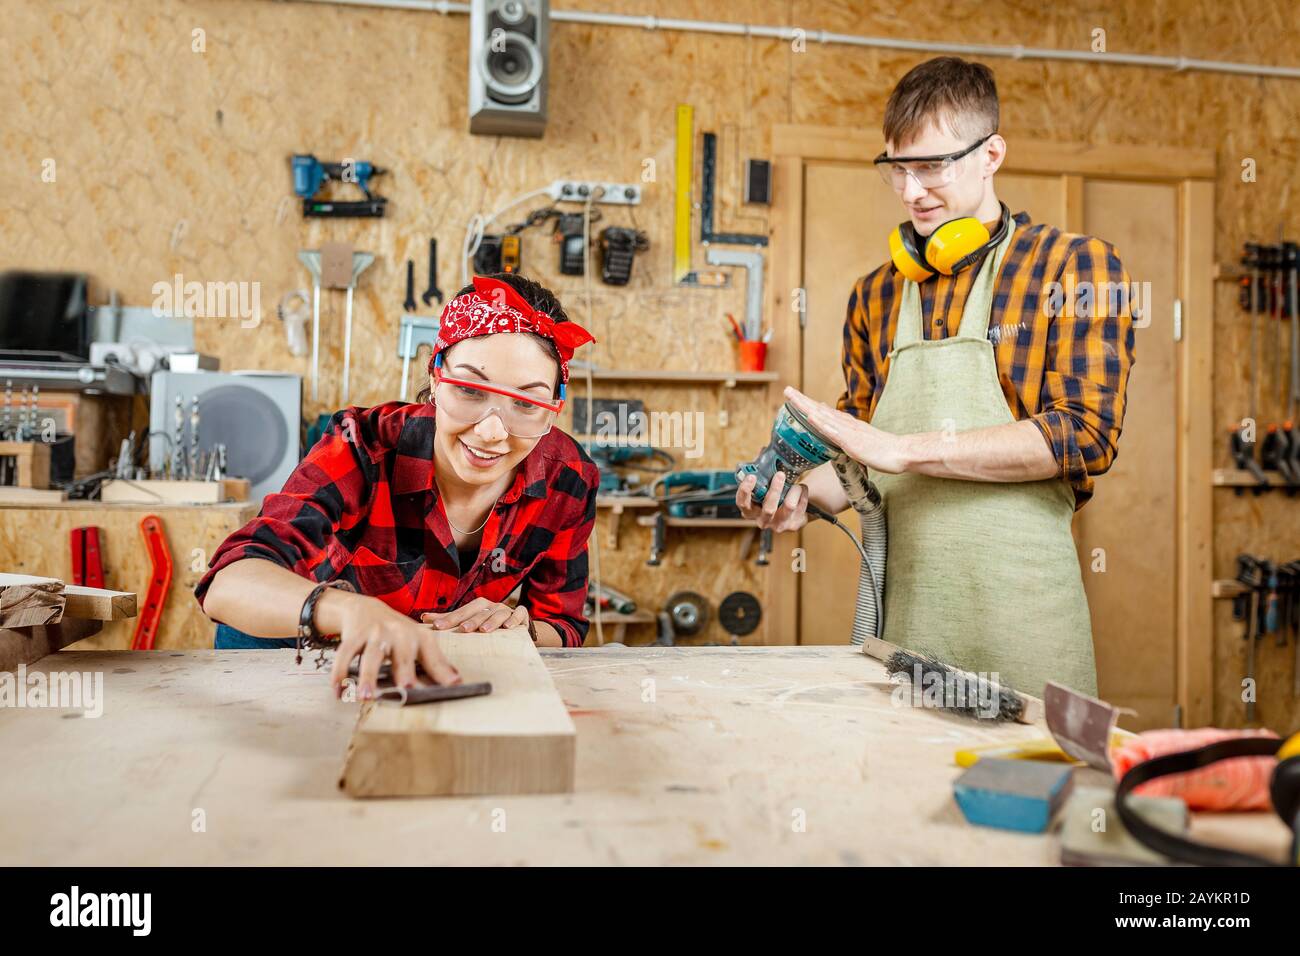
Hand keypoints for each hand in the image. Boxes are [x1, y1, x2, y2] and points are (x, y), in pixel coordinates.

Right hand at [326, 595, 460, 700]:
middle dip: (403, 670)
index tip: (454, 684)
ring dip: (367, 677)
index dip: (442, 670)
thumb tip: (456, 681)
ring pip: (371, 656)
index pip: (432, 656)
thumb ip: (435, 661)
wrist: (366, 608)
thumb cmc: (398, 632)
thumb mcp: (419, 641)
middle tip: (405, 688)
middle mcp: (399, 633)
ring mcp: (375, 633)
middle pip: (402, 654)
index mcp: (419, 637)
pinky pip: (345, 655)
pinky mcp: (354, 635)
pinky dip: (339, 674)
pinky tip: (338, 691)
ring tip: (365, 697)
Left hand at [422, 598, 529, 633]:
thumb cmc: (488, 624)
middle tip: (463, 630)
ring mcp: (506, 609)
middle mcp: (491, 606)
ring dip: (492, 621)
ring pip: (499, 613)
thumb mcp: (469, 622)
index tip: (437, 627)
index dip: (450, 618)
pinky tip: (509, 627)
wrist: (516, 626)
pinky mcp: (521, 615)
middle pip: (480, 611)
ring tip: (484, 630)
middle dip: (471, 620)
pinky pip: (519, 614)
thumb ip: (448, 620)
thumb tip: (424, 618)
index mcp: (478, 606)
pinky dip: (515, 619)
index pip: (462, 611)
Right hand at [736, 469, 809, 531]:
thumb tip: (762, 450)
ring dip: (794, 490)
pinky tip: (802, 489)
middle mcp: (762, 521)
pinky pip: (801, 505)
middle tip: (780, 474)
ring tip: (796, 483)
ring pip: (789, 506)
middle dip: (775, 489)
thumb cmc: (773, 497)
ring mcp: (778, 525)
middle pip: (768, 508)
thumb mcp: (764, 486)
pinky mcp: (793, 526)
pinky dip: (803, 493)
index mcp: (750, 510)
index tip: (751, 476)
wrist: (791, 515)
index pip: (742, 503)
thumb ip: (761, 471)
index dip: (745, 490)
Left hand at [782, 386, 909, 473]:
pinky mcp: (852, 442)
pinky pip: (834, 431)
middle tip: (787, 390)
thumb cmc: (882, 450)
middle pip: (819, 410)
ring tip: (792, 398)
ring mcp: (848, 432)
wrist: (901, 452)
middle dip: (802, 400)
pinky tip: (811, 416)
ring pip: (823, 416)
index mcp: (846, 425)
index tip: (793, 397)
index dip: (807, 404)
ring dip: (807, 407)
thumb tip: (837, 429)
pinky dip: (821, 423)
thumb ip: (847, 434)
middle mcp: (845, 424)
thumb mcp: (859, 440)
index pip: (823, 412)